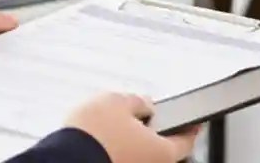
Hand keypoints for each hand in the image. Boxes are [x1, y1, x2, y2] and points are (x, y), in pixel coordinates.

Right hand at [66, 93, 199, 162]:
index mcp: (162, 151)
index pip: (187, 140)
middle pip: (159, 148)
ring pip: (137, 154)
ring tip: (111, 124)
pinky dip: (115, 149)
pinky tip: (99, 138)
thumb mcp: (118, 102)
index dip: (190, 127)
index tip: (193, 121)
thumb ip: (138, 102)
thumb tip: (145, 104)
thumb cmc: (95, 135)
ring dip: (131, 141)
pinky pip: (120, 157)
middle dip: (152, 131)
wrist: (66, 158)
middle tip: (141, 115)